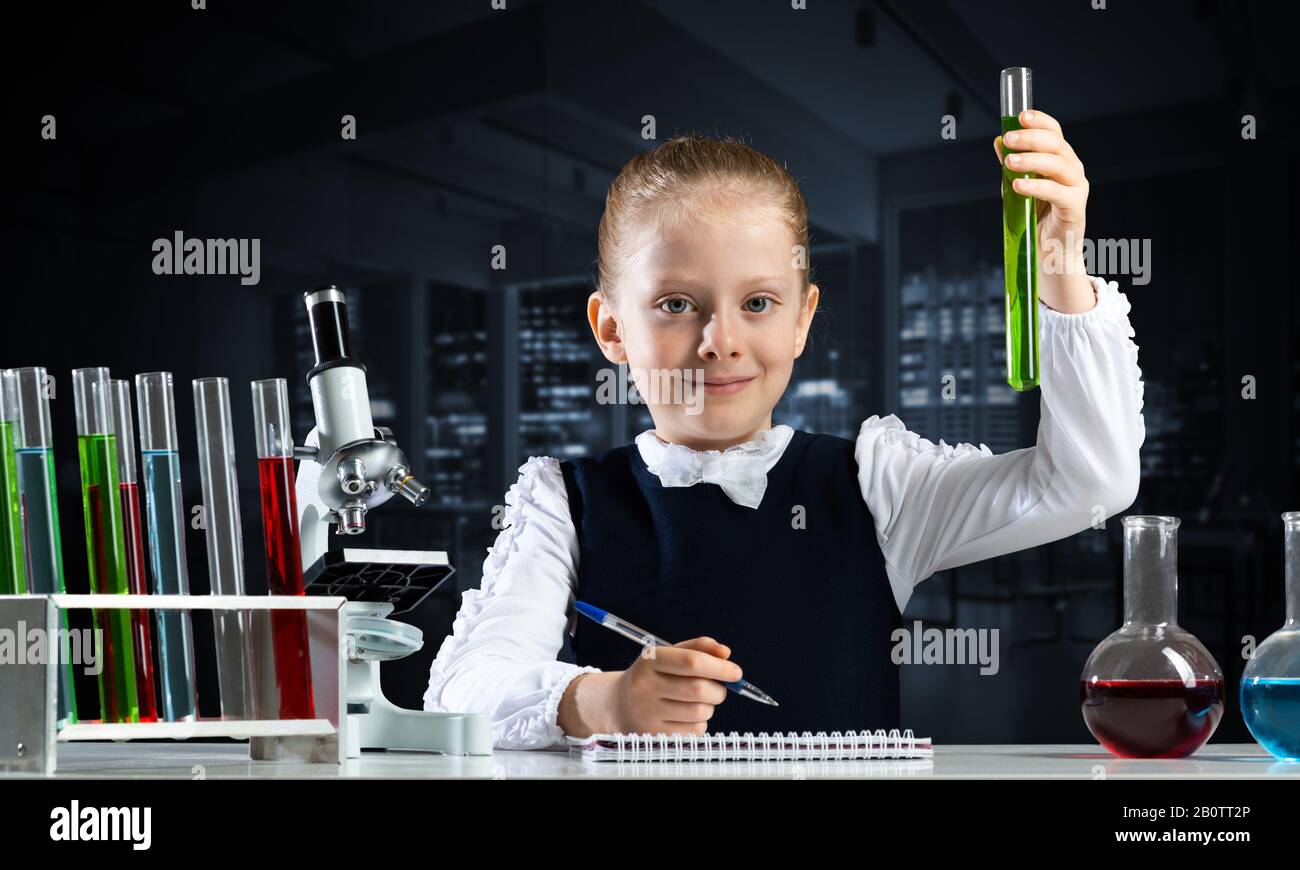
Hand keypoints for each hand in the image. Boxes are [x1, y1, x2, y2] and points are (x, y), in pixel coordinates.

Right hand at [574, 636, 738, 735]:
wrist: (618, 704)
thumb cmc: (652, 676)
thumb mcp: (668, 655)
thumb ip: (698, 648)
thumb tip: (725, 653)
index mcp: (650, 660)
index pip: (691, 661)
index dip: (719, 667)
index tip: (736, 672)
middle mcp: (645, 686)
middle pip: (698, 689)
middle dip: (719, 689)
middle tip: (719, 688)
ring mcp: (648, 713)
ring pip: (700, 712)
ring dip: (710, 706)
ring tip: (699, 700)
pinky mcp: (654, 735)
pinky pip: (694, 730)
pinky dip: (700, 722)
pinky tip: (686, 715)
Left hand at [994, 109, 1095, 312]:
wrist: (1049, 252)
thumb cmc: (1035, 218)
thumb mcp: (1019, 186)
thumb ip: (1012, 164)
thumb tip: (999, 140)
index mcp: (1060, 160)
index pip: (1054, 132)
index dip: (1040, 121)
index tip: (1020, 116)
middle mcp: (1072, 169)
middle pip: (1057, 144)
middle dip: (1032, 138)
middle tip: (1010, 139)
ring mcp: (1076, 187)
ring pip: (1058, 164)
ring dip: (1032, 160)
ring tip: (1010, 163)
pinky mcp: (1075, 207)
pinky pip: (1057, 192)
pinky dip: (1037, 186)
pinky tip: (1019, 186)